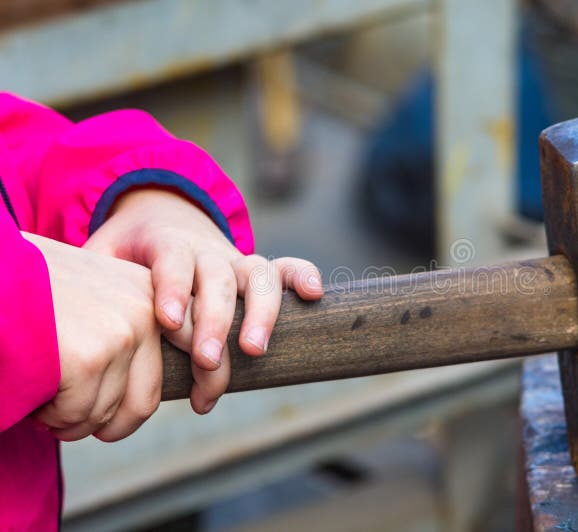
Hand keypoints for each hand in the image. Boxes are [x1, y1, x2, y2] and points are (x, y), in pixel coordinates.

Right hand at [25, 233, 160, 441]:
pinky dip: (47, 415)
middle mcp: (146, 314)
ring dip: (68, 419)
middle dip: (101, 424)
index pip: (156, 375)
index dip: (125, 409)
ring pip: (103, 413)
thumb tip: (130, 405)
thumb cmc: (28, 282)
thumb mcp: (89, 295)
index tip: (98, 416)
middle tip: (65, 420)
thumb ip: (116, 332)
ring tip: (42, 395)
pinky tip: (32, 391)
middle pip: (141, 403)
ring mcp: (121, 336)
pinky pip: (73, 414)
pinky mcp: (89, 359)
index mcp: (150, 296)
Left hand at [84, 189, 323, 413]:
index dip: (173, 289)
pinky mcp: (257, 268)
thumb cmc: (130, 249)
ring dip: (262, 312)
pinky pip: (287, 266)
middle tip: (208, 360)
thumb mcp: (104, 253)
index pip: (173, 263)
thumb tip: (75, 313)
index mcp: (167, 245)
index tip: (168, 320)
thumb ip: (98, 275)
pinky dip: (304, 275)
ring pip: (259, 277)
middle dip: (216, 321)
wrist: (165, 214)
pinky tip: (315, 295)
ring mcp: (236, 260)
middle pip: (219, 280)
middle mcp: (208, 251)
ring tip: (254, 350)